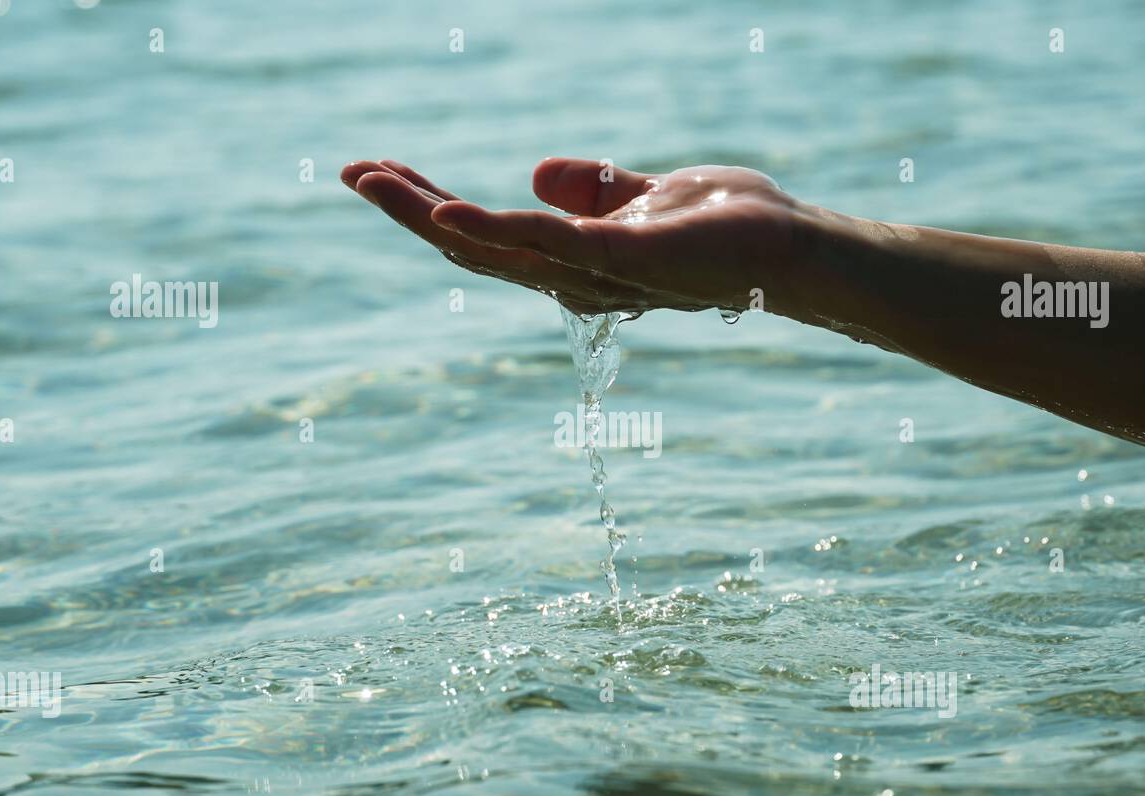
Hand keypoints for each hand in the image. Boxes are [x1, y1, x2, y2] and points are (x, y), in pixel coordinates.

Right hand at [340, 158, 807, 315]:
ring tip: (372, 180)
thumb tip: (534, 175)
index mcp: (572, 260)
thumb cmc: (728, 230)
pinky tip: (447, 209)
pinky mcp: (622, 258)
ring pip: (492, 246)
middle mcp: (572, 277)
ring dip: (428, 213)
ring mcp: (594, 272)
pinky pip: (546, 243)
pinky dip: (494, 227)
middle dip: (409, 209)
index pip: (486, 233)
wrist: (793, 250)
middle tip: (351, 172)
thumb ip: (592, 192)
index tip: (382, 170)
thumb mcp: (643, 199)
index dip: (430, 204)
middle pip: (472, 245)